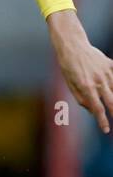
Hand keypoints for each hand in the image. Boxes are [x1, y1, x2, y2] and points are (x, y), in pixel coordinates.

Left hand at [49, 10, 112, 132]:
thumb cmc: (68, 67)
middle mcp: (98, 81)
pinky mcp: (111, 65)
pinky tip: (111, 90)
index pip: (97, 108)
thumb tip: (93, 111)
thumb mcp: (70, 85)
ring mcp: (106, 72)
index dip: (102, 121)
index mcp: (86, 87)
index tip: (106, 130)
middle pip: (112, 101)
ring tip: (112, 109)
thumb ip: (82, 99)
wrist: (73, 46)